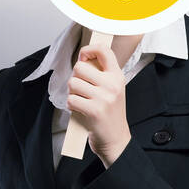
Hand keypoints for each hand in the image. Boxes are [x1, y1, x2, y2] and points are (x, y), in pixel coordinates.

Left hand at [67, 41, 131, 165]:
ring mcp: (104, 98)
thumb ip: (102, 74)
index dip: (89, 49)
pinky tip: (80, 109)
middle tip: (81, 87)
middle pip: (80, 67)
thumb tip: (83, 59)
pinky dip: (71, 105)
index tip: (83, 56)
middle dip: (75, 77)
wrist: (116, 138)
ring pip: (73, 83)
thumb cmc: (110, 113)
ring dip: (72, 92)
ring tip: (82, 99)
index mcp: (118, 76)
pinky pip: (71, 99)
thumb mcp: (113, 89)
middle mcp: (112, 85)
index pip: (104, 50)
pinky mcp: (94, 110)